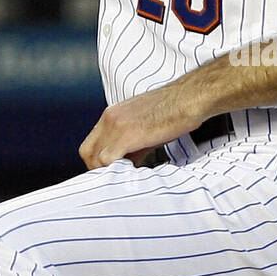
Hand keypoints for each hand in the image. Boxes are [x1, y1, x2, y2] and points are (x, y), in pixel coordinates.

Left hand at [78, 87, 205, 168]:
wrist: (189, 98)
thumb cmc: (173, 112)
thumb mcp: (144, 128)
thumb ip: (131, 147)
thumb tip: (127, 166)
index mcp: (111, 115)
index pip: (90, 144)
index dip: (98, 162)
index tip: (114, 170)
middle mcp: (109, 118)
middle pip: (87, 153)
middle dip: (99, 169)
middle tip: (118, 177)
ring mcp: (116, 126)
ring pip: (95, 159)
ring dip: (109, 172)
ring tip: (127, 176)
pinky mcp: (128, 135)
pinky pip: (108, 160)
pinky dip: (116, 171)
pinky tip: (133, 173)